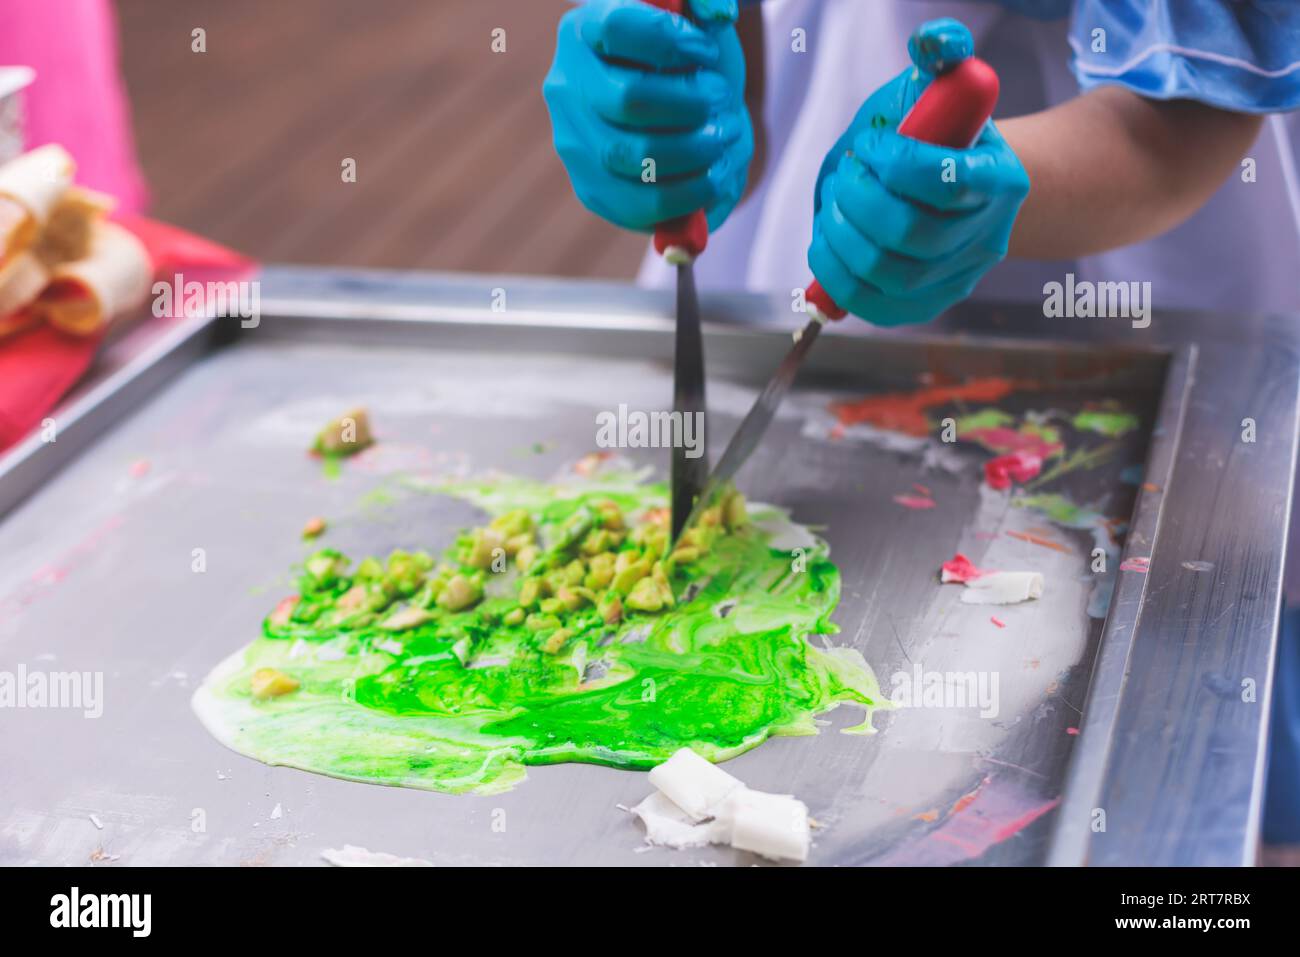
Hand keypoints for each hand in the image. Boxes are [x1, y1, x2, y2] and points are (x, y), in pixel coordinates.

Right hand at [543, 0, 752, 232]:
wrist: (683, 119)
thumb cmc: (688, 62)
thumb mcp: (696, 20)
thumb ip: (704, 2)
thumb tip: (719, 13)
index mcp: (584, 31)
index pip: (619, 28)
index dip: (672, 40)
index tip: (706, 51)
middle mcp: (567, 87)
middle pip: (629, 98)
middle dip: (691, 102)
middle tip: (721, 99)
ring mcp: (574, 143)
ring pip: (635, 156)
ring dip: (696, 149)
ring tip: (722, 136)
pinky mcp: (592, 190)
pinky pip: (640, 203)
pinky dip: (689, 193)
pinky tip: (713, 175)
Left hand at [807, 18, 1028, 325]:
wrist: (956, 188)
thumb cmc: (939, 133)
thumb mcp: (941, 87)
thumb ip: (941, 54)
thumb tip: (933, 40)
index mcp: (999, 178)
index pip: (946, 179)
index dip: (894, 161)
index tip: (871, 142)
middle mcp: (985, 236)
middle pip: (909, 233)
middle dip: (857, 199)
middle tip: (845, 173)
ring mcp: (956, 277)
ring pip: (885, 272)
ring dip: (839, 234)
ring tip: (834, 203)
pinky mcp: (924, 304)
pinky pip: (873, 305)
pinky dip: (836, 274)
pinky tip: (828, 241)